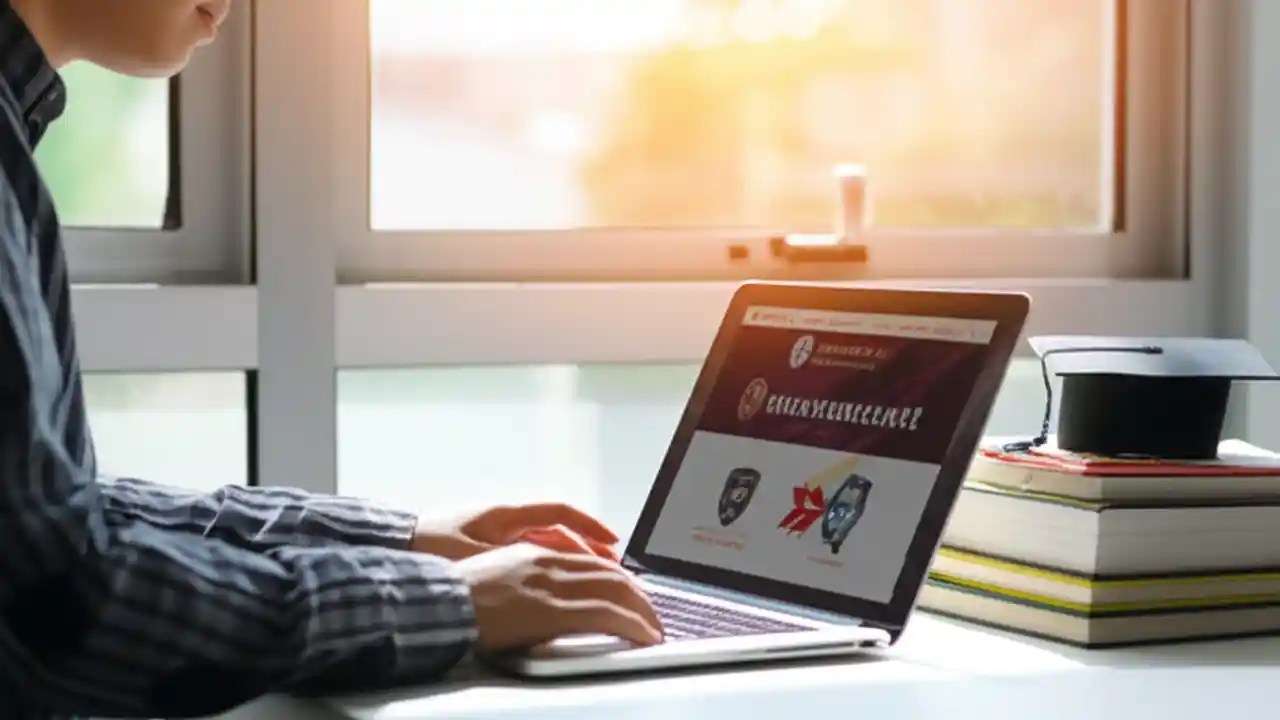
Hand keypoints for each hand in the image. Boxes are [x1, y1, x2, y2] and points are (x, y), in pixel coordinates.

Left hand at [411, 503, 620, 561]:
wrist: (392, 546)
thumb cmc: (427, 547)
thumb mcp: (472, 556)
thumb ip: (511, 561)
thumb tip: (549, 568)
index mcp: (505, 514)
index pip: (559, 513)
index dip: (590, 526)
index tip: (614, 542)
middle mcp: (504, 519)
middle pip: (558, 530)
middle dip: (590, 547)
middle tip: (615, 567)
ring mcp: (496, 533)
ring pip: (545, 542)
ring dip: (572, 555)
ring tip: (596, 575)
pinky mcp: (486, 548)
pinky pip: (528, 552)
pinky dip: (549, 561)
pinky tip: (558, 579)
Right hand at [456, 543, 663, 651]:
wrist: (434, 604)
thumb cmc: (454, 599)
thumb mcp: (494, 578)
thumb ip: (525, 583)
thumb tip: (545, 604)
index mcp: (533, 554)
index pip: (591, 562)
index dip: (619, 579)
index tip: (633, 595)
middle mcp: (547, 563)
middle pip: (610, 573)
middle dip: (639, 596)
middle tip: (652, 615)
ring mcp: (550, 585)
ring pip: (616, 590)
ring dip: (643, 612)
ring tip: (654, 630)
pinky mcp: (550, 610)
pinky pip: (606, 614)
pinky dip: (632, 624)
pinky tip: (644, 636)